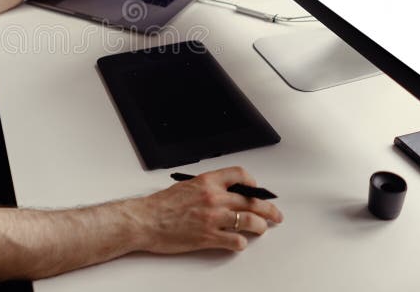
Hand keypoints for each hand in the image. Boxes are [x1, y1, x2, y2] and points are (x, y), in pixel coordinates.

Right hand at [130, 166, 282, 252]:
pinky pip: (235, 241)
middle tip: (275, 215)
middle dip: (269, 209)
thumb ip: (207, 188)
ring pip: (249, 221)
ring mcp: (213, 218)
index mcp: (207, 181)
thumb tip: (224, 194)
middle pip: (252, 201)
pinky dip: (240, 243)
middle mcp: (213, 197)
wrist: (145, 220)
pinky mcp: (209, 237)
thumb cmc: (160, 205)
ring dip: (260, 226)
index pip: (240, 175)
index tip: (257, 190)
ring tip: (261, 229)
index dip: (253, 184)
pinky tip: (239, 243)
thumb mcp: (186, 187)